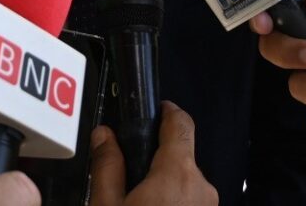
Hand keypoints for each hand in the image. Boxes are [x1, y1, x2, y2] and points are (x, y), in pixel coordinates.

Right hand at [89, 102, 215, 205]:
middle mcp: (201, 187)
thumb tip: (104, 136)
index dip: (167, 112)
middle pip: (180, 156)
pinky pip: (190, 201)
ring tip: (138, 203)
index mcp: (176, 174)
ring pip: (184, 182)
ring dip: (164, 186)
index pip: (181, 123)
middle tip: (131, 175)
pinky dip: (173, 203)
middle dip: (156, 160)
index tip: (156, 109)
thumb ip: (107, 167)